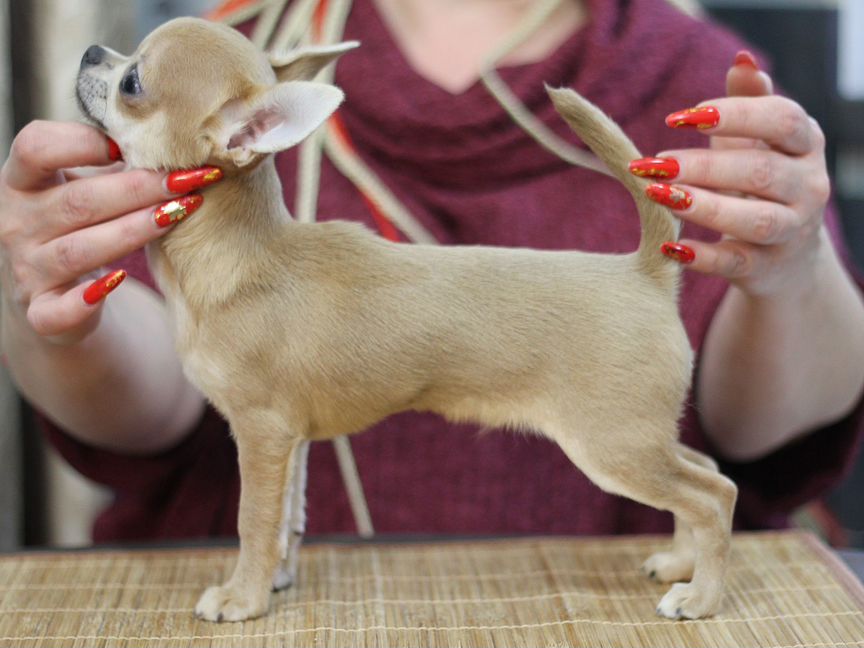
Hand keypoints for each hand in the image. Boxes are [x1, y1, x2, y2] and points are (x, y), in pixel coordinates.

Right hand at [0, 121, 218, 342]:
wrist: (47, 294)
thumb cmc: (75, 225)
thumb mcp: (76, 186)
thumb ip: (108, 163)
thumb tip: (173, 138)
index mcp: (21, 182)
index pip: (34, 147)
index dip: (79, 142)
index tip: (126, 146)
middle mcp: (17, 223)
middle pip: (78, 202)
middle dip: (138, 189)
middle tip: (187, 179)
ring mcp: (27, 270)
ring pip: (80, 250)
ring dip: (134, 230)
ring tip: (178, 214)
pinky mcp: (41, 312)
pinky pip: (59, 310)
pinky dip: (87, 299)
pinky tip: (120, 280)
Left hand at [631, 51, 830, 298]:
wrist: (787, 256)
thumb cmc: (762, 184)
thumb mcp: (758, 141)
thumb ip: (751, 101)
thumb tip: (742, 60)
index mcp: (806, 145)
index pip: (781, 121)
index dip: (733, 114)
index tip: (679, 117)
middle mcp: (808, 187)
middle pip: (759, 172)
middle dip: (703, 166)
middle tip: (654, 164)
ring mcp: (790, 231)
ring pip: (753, 220)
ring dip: (703, 206)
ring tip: (657, 195)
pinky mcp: (766, 269)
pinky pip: (735, 262)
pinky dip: (703, 256)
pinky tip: (670, 246)